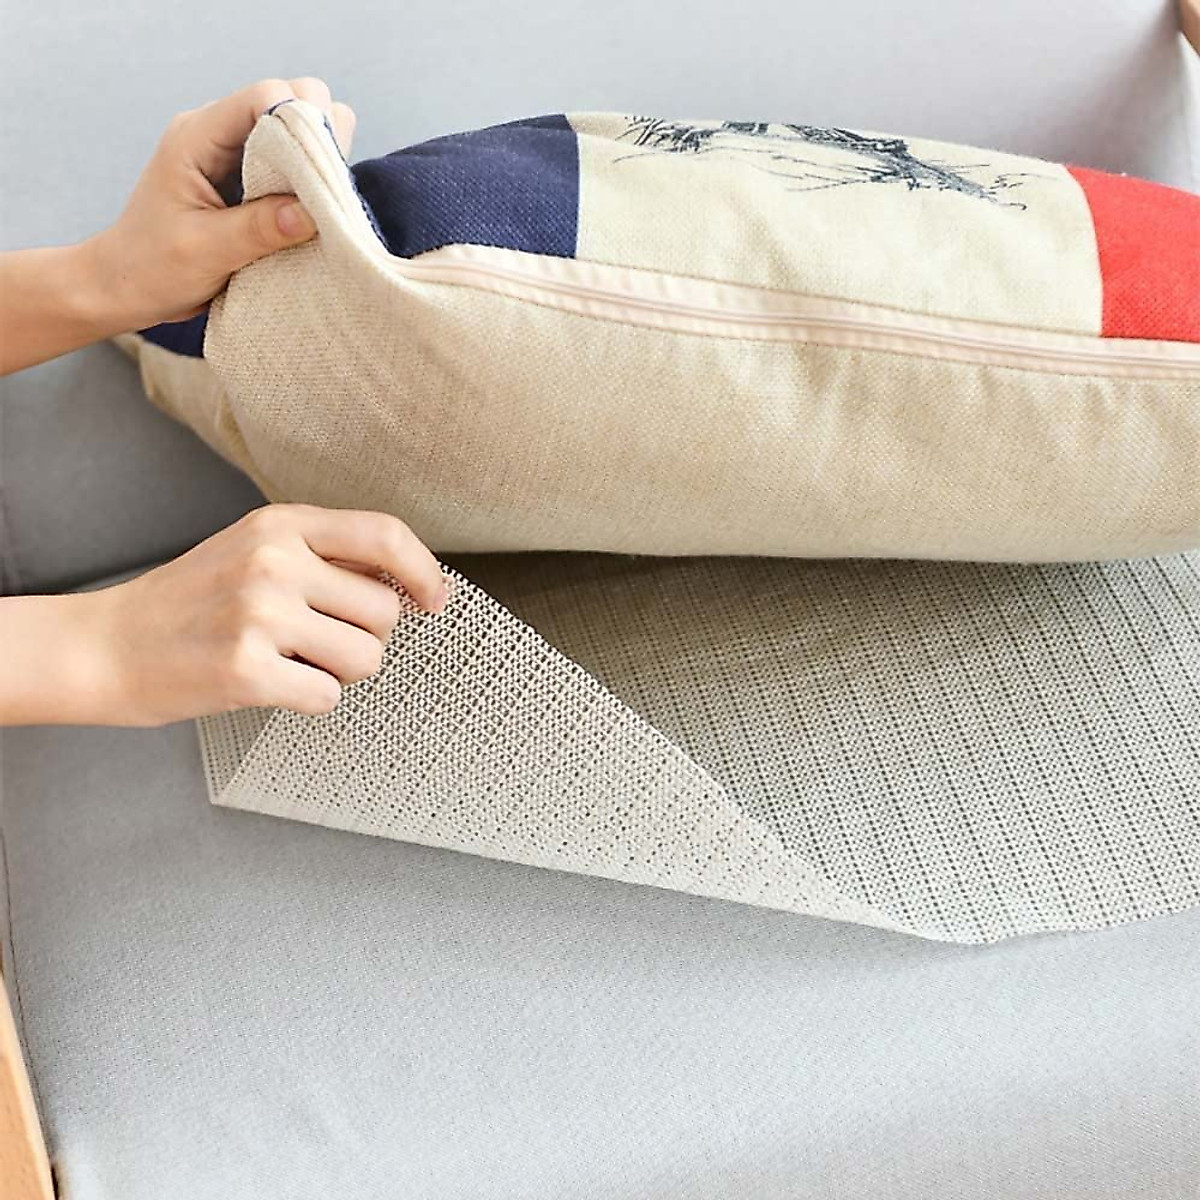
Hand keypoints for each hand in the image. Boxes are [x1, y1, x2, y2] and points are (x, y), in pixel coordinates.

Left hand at [0, 78, 355, 373]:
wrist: (126, 286)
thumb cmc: (152, 268)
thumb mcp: (205, 251)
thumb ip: (259, 228)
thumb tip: (315, 212)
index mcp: (199, 136)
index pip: (266, 96)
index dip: (304, 121)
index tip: (325, 169)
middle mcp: (220, 134)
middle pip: (292, 101)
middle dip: (319, 140)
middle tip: (326, 192)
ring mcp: (236, 155)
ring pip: (300, 133)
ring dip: (318, 166)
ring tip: (320, 208)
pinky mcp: (251, 180)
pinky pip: (295, 167)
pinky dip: (312, 187)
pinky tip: (312, 218)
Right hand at [0, 505, 448, 726]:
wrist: (104, 647)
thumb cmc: (189, 603)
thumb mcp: (253, 550)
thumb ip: (324, 557)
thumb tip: (410, 581)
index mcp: (280, 525)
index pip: (385, 535)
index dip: (424, 571)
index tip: (434, 600)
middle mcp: (274, 562)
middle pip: (385, 610)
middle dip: (368, 636)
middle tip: (320, 642)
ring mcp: (259, 615)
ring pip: (366, 658)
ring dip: (342, 672)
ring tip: (293, 662)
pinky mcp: (245, 671)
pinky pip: (328, 696)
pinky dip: (310, 699)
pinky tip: (271, 685)